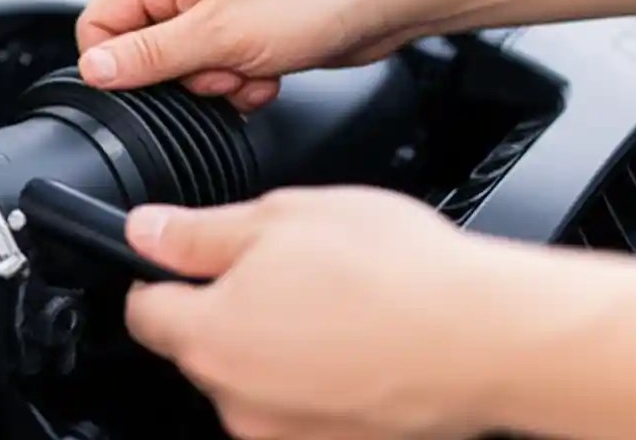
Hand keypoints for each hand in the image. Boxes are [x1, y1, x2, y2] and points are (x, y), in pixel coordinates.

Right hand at [75, 0, 419, 110]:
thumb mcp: (217, 35)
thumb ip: (149, 55)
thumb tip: (94, 70)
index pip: (98, 23)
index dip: (119, 62)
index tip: (157, 78)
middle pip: (141, 52)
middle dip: (182, 76)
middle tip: (221, 67)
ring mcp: (212, 5)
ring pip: (181, 69)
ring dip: (216, 82)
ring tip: (252, 66)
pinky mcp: (239, 28)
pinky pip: (215, 70)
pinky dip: (239, 81)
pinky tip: (267, 71)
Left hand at [121, 188, 537, 439]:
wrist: (490, 338)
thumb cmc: (395, 273)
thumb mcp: (280, 217)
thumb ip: (198, 233)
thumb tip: (147, 232)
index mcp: (209, 335)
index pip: (146, 311)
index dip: (162, 277)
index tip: (188, 260)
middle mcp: (236, 398)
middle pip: (201, 346)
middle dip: (229, 306)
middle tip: (289, 268)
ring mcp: (284, 433)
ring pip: (253, 379)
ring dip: (276, 344)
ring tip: (338, 304)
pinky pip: (301, 407)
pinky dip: (317, 379)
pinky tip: (360, 343)